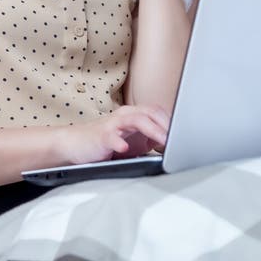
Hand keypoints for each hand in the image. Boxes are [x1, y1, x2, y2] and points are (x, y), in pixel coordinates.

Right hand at [54, 104, 169, 165]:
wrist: (76, 145)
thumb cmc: (106, 143)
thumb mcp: (133, 141)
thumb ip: (150, 140)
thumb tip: (174, 147)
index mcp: (134, 115)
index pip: (157, 112)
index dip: (171, 121)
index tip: (184, 134)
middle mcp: (124, 115)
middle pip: (149, 112)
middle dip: (166, 124)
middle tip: (179, 139)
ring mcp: (113, 124)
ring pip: (135, 119)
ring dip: (151, 130)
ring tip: (163, 141)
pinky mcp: (101, 136)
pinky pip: (112, 136)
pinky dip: (119, 141)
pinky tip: (125, 148)